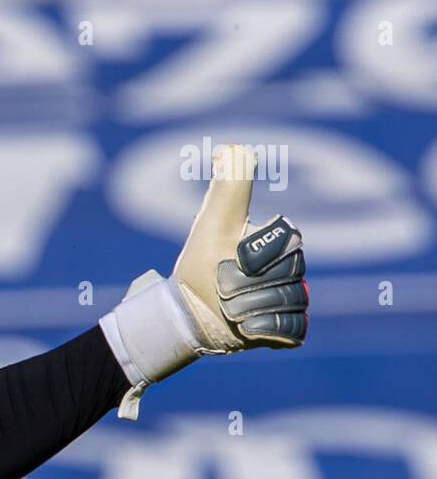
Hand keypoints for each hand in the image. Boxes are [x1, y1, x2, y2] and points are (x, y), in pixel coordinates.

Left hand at [98, 143, 308, 419]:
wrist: (184, 312)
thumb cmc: (199, 262)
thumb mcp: (213, 221)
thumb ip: (229, 186)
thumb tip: (232, 147)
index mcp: (283, 242)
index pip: (288, 247)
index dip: (253, 258)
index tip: (230, 259)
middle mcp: (294, 270)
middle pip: (289, 279)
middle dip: (246, 288)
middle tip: (222, 289)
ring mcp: (293, 301)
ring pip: (289, 305)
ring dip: (249, 310)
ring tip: (229, 309)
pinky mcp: (288, 330)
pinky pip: (292, 331)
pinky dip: (265, 330)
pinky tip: (245, 328)